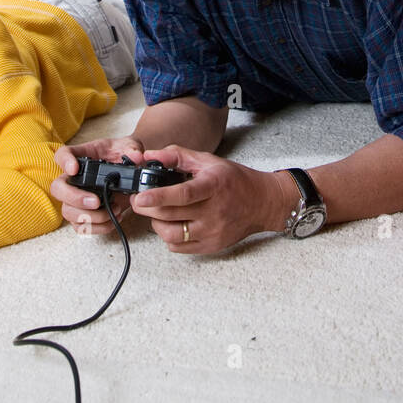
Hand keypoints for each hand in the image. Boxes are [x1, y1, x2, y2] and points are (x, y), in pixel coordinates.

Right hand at [52, 136, 144, 234]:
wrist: (130, 171)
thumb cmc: (122, 156)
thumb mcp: (130, 147)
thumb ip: (133, 150)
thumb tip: (136, 156)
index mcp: (82, 157)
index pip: (63, 154)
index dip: (64, 162)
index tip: (74, 169)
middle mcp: (74, 178)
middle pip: (58, 188)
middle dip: (75, 197)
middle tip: (95, 201)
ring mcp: (76, 197)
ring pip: (68, 211)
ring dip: (90, 216)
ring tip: (114, 209)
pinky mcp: (83, 214)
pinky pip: (80, 227)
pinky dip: (97, 227)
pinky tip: (112, 220)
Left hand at [130, 145, 284, 253]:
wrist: (262, 203)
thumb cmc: (234, 180)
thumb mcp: (208, 161)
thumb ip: (178, 155)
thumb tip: (149, 155)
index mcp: (213, 186)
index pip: (183, 194)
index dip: (159, 196)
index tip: (141, 196)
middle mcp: (214, 211)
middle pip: (172, 215)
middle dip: (148, 208)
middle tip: (140, 200)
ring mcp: (213, 232)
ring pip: (171, 235)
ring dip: (157, 224)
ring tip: (157, 212)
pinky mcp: (211, 246)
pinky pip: (179, 247)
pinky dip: (168, 237)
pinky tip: (172, 224)